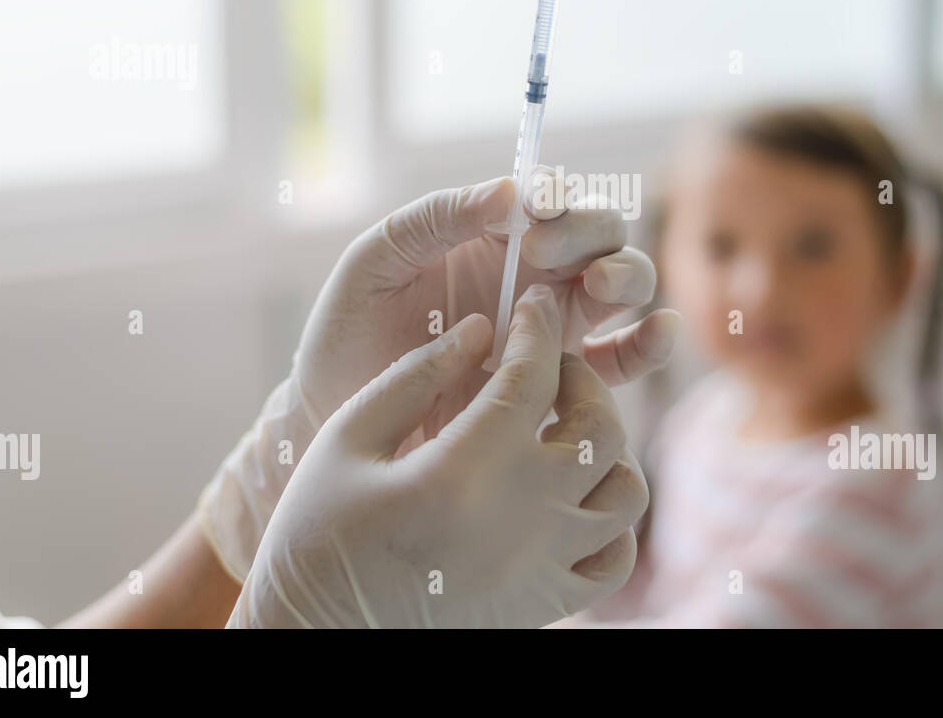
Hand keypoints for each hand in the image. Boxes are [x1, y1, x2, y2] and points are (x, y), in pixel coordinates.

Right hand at [229, 286, 648, 627]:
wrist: (319, 639)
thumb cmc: (317, 532)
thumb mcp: (347, 439)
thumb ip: (416, 375)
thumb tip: (479, 327)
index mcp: (468, 466)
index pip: (535, 375)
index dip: (540, 327)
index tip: (535, 303)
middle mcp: (525, 514)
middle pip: (600, 426)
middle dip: (582, 381)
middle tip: (547, 369)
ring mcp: (544, 564)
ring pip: (625, 489)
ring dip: (604, 448)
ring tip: (560, 434)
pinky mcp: (546, 604)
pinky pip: (616, 556)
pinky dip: (612, 520)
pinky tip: (571, 497)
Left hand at [298, 167, 676, 428]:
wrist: (337, 419)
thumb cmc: (348, 332)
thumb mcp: (375, 261)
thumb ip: (436, 218)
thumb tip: (511, 192)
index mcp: (491, 234)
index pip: (549, 197)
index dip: (554, 196)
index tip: (531, 215)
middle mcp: (533, 273)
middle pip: (600, 232)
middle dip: (589, 231)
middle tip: (543, 253)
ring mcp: (553, 326)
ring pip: (624, 284)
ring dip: (627, 275)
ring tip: (599, 288)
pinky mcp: (562, 381)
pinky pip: (623, 360)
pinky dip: (651, 343)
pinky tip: (657, 330)